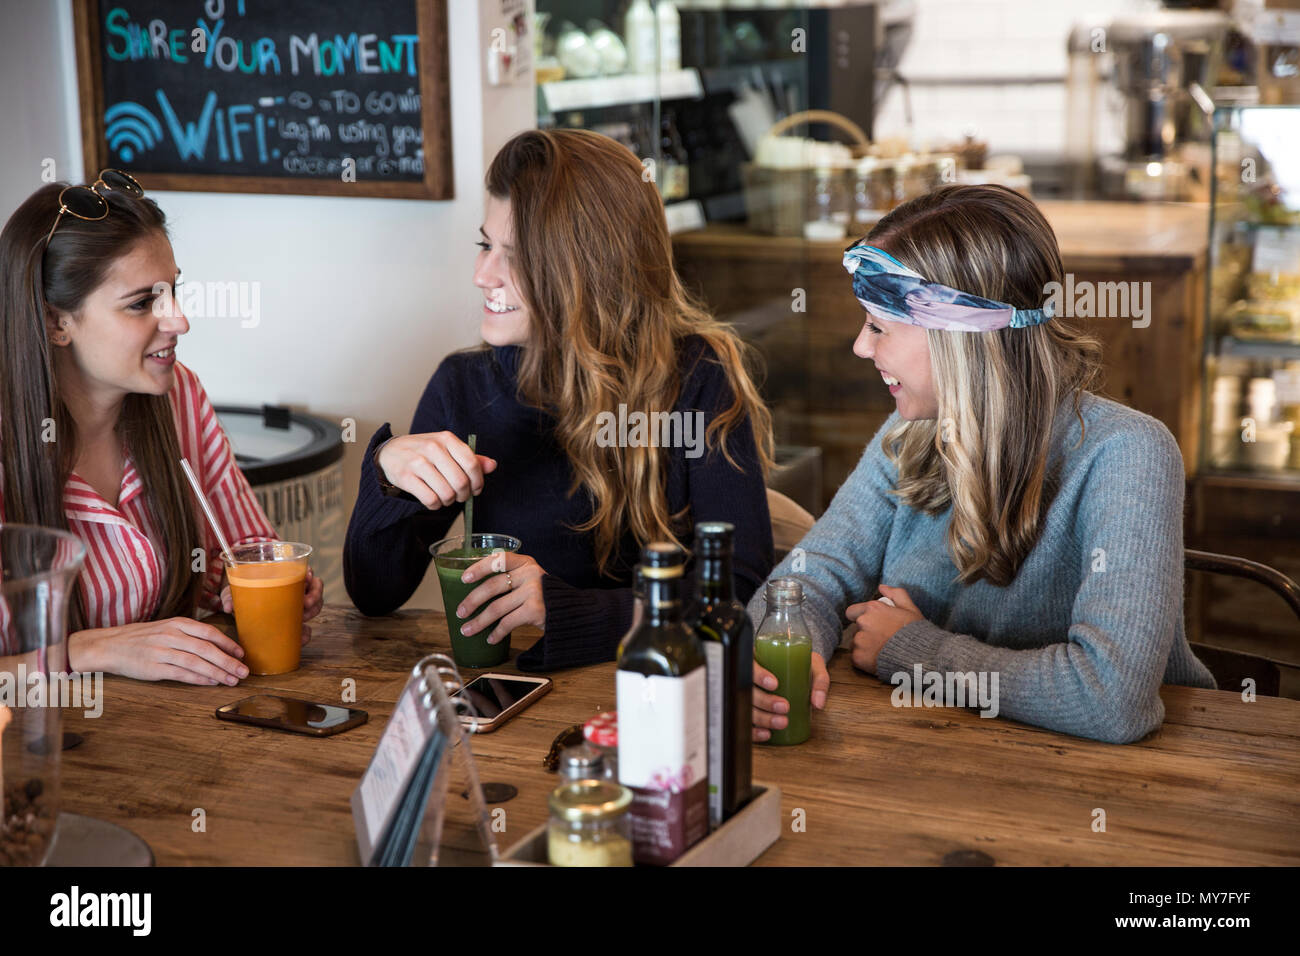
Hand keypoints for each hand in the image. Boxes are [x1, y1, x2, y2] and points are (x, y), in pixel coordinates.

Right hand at [68, 618, 250, 684]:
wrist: (110, 645)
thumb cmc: (142, 638)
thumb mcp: (166, 628)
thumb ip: (189, 634)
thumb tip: (217, 647)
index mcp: (177, 623)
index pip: (209, 633)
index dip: (228, 644)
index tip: (242, 654)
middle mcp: (172, 635)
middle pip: (207, 649)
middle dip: (229, 661)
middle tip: (244, 671)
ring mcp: (162, 651)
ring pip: (197, 662)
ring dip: (218, 673)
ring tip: (232, 680)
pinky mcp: (153, 668)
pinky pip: (181, 673)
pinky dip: (199, 679)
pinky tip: (211, 683)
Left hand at [221, 567, 321, 644]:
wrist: (241, 612)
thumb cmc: (241, 595)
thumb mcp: (235, 591)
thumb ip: (230, 595)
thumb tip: (228, 606)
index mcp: (286, 576)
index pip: (306, 571)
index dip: (310, 575)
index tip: (306, 578)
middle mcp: (296, 590)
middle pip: (316, 589)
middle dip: (315, 596)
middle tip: (305, 603)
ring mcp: (298, 607)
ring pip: (316, 606)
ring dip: (312, 612)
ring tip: (303, 619)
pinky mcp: (295, 624)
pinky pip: (307, 630)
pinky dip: (306, 634)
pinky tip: (301, 637)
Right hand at [376, 431, 497, 508]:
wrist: (390, 452)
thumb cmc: (423, 451)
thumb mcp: (447, 448)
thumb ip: (471, 458)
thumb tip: (492, 465)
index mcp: (447, 439)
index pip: (472, 463)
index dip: (478, 481)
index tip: (476, 489)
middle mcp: (433, 448)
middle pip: (461, 482)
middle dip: (463, 495)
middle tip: (459, 496)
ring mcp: (418, 462)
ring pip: (446, 493)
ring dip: (449, 501)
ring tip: (445, 497)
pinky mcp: (405, 477)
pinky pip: (430, 500)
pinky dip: (435, 505)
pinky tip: (433, 500)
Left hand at [455, 552, 545, 643]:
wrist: (570, 611)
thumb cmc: (544, 596)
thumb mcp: (529, 580)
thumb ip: (510, 579)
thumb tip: (475, 595)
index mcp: (526, 562)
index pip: (499, 559)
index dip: (479, 567)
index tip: (464, 578)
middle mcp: (530, 574)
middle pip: (493, 586)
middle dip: (472, 601)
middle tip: (460, 612)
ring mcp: (534, 591)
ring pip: (497, 607)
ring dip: (479, 621)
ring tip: (467, 630)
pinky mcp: (535, 610)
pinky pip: (508, 623)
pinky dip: (496, 633)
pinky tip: (490, 639)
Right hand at [751, 652, 828, 742]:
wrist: (800, 672)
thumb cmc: (803, 666)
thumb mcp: (813, 664)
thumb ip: (819, 680)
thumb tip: (818, 703)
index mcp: (761, 660)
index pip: (751, 665)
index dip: (758, 675)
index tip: (774, 684)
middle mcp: (751, 678)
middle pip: (747, 690)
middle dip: (764, 701)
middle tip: (784, 706)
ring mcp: (750, 695)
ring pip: (747, 707)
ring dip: (762, 718)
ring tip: (782, 722)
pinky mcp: (754, 711)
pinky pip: (747, 724)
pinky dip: (754, 731)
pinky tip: (767, 734)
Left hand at [846, 584, 922, 673]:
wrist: (919, 657)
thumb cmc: (917, 632)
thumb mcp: (910, 609)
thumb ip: (896, 594)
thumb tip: (882, 587)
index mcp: (872, 608)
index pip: (852, 612)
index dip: (861, 617)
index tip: (872, 625)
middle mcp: (863, 622)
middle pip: (856, 628)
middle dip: (866, 633)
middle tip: (883, 640)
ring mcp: (859, 641)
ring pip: (857, 644)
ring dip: (866, 647)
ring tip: (884, 651)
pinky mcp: (858, 658)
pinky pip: (858, 658)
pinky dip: (866, 660)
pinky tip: (880, 660)